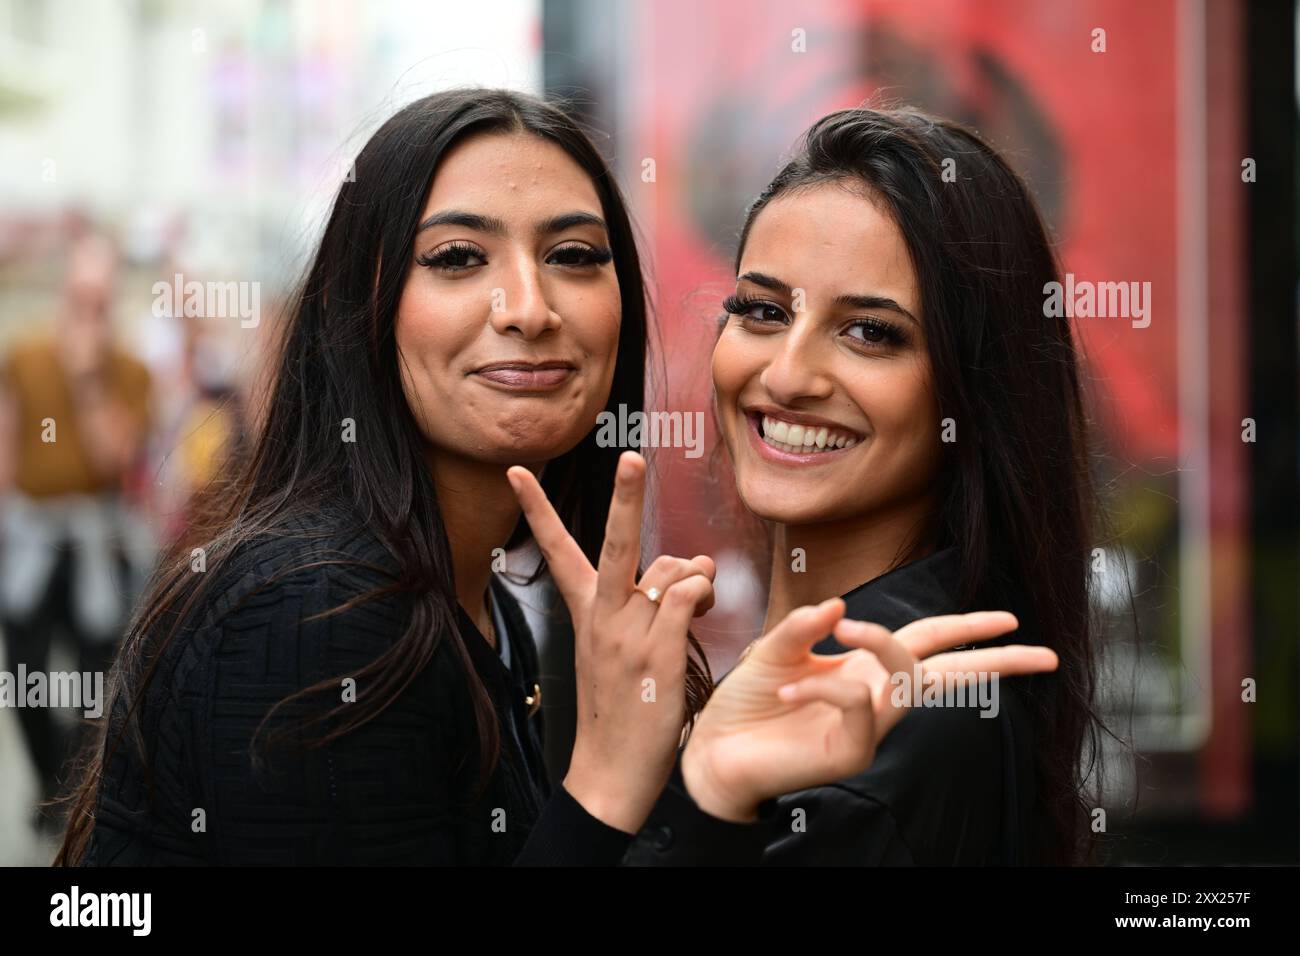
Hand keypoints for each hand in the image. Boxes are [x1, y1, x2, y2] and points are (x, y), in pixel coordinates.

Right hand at [506, 451, 714, 832]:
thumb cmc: (619, 709)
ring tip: (698, 604)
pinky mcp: (658, 651)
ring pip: (673, 569)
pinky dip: (702, 595)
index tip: (515, 471)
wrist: (609, 771)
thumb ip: (651, 602)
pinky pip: (688, 596)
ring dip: (696, 576)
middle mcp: (602, 615)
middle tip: (630, 457)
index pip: (557, 550)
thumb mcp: (618, 650)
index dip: (536, 509)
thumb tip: (695, 564)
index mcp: (586, 612)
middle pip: (617, 541)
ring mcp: (628, 633)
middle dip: (625, 495)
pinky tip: (703, 612)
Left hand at [681, 599, 1057, 821]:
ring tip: (846, 629)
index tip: (1012, 618)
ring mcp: (869, 728)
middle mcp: (876, 697)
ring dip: (880, 642)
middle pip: (950, 671)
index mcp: (864, 668)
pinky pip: (855, 704)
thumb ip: (806, 626)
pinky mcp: (852, 752)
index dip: (967, 627)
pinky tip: (785, 690)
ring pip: (904, 677)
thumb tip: (842, 607)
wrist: (715, 750)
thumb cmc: (748, 701)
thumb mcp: (774, 649)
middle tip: (1046, 655)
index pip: (928, 641)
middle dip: (997, 660)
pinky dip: (821, 688)